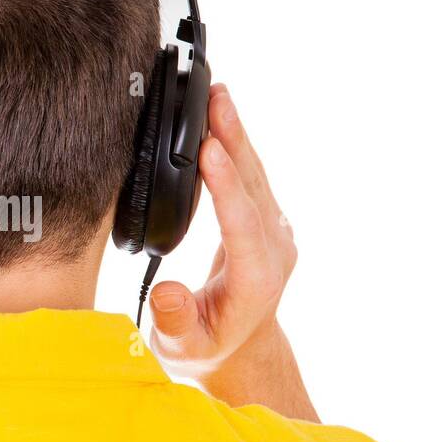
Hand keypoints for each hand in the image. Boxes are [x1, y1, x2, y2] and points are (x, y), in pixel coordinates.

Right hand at [148, 83, 301, 397]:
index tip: (210, 151)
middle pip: (254, 187)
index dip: (226, 186)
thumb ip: (175, 321)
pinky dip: (234, 144)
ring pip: (255, 174)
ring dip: (235, 133)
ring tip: (216, 94)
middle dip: (234, 140)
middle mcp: (273, 250)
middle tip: (216, 99)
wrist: (238, 347)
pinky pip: (250, 175)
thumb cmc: (205, 346)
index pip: (241, 225)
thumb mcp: (181, 347)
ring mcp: (273, 231)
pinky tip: (218, 116)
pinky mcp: (264, 219)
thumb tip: (168, 291)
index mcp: (255, 281)